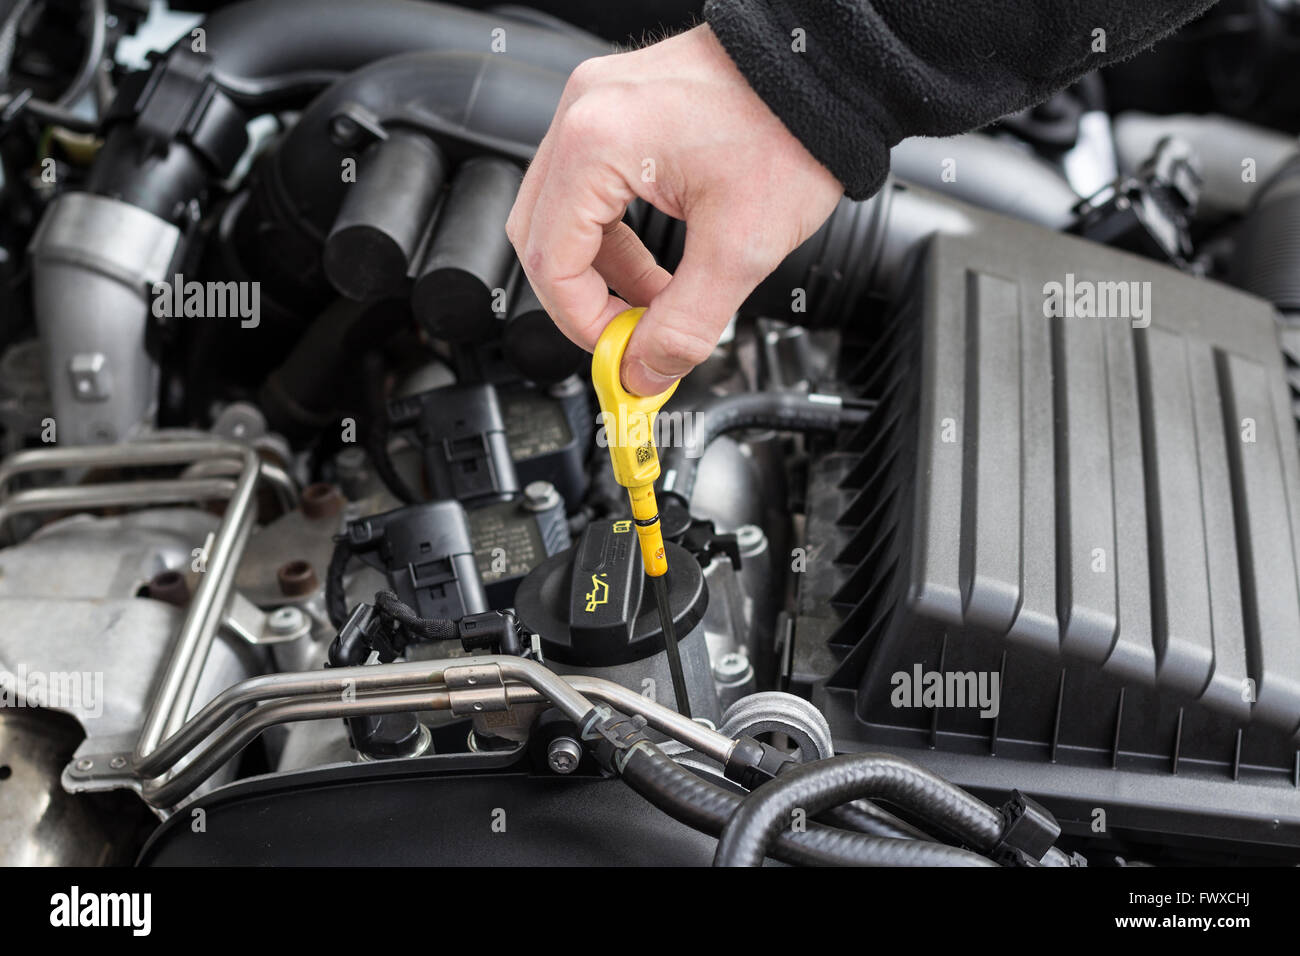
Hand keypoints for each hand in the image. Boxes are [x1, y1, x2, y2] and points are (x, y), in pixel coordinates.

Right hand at [506, 24, 842, 394]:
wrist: (826, 72)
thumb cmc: (793, 129)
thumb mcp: (740, 248)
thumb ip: (684, 324)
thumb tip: (644, 371)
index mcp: (598, 142)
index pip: (550, 261)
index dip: (583, 322)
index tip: (623, 354)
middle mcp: (583, 114)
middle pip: (539, 237)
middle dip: (584, 299)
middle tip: (630, 336)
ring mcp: (596, 106)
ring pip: (561, 215)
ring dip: (602, 270)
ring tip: (655, 302)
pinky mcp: (618, 110)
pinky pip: (589, 188)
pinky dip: (615, 236)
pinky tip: (656, 265)